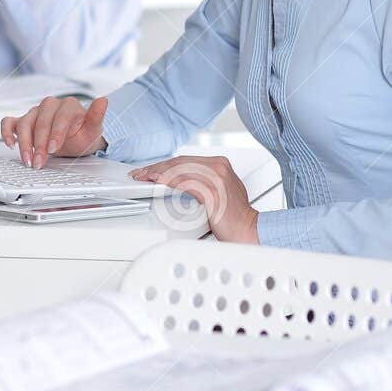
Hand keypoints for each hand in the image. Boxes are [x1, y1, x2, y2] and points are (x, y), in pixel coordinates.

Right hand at [1, 95, 108, 167]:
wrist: (74, 139)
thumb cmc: (82, 135)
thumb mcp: (93, 130)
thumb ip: (97, 116)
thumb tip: (103, 100)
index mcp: (67, 105)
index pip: (59, 117)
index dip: (55, 133)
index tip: (52, 149)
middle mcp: (49, 105)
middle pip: (40, 122)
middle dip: (38, 144)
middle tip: (39, 161)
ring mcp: (35, 112)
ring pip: (24, 123)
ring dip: (23, 143)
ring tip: (28, 160)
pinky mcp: (23, 120)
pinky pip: (9, 122)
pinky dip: (7, 132)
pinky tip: (10, 144)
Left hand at [129, 156, 257, 242]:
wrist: (251, 230)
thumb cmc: (234, 216)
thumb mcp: (221, 188)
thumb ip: (204, 180)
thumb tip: (179, 180)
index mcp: (220, 164)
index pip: (185, 160)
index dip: (164, 164)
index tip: (150, 169)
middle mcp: (218, 167)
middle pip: (179, 162)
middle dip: (156, 167)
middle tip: (140, 173)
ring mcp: (216, 178)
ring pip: (179, 170)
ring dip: (157, 173)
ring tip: (143, 177)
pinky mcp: (212, 191)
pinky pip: (183, 182)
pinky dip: (167, 181)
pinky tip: (156, 181)